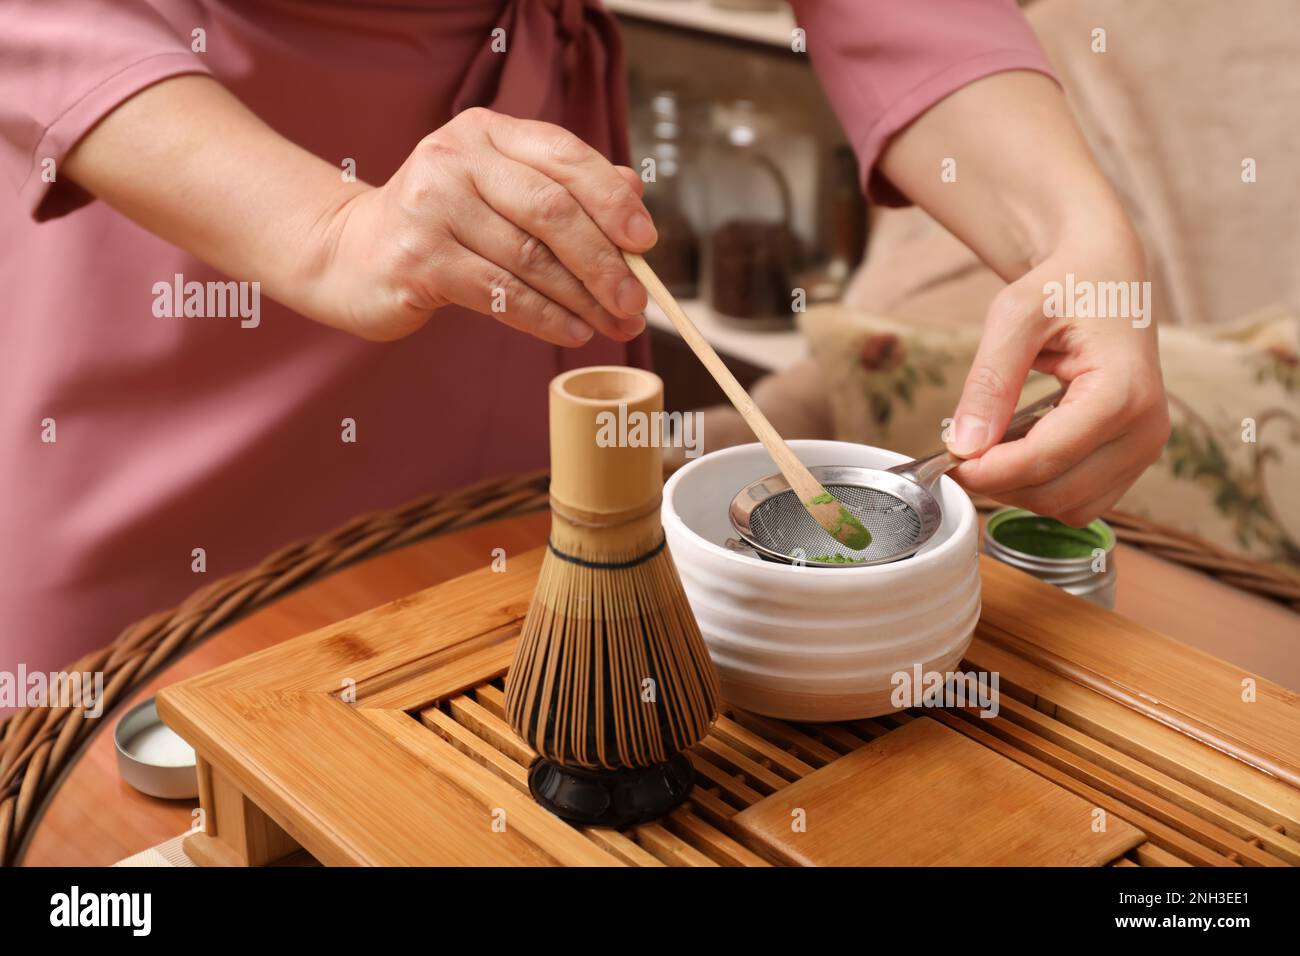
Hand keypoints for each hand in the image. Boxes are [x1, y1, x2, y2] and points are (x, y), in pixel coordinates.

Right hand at [315, 107, 656, 342]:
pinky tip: (573, 332)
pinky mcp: (418, 259)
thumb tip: (634, 199)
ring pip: (530, 258)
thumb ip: (563, 189)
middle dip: (604, 262)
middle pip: (552, 210)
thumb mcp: (500, 194)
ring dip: (582, 299)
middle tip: (635, 302)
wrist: (350, 255)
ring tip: (613, 325)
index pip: (564, 156)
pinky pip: (501, 293)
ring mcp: (431, 206)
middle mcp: (455, 158)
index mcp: (486, 132)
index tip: (646, 242)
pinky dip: (546, 318)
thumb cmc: (441, 227)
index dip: (612, 199)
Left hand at [945, 221, 1170, 526]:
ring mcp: (1145, 450)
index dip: (988, 470)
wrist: (1108, 277)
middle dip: (999, 480)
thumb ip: (988, 382)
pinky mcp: (1134, 460)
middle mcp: (1146, 430)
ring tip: (994, 443)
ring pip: (1068, 507)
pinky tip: (1022, 449)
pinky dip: (1043, 486)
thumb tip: (962, 445)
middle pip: (1056, 493)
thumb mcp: (1015, 316)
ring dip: (1020, 488)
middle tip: (962, 448)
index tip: (948, 458)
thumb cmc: (1066, 286)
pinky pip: (1081, 500)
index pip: (1045, 458)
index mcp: (1124, 392)